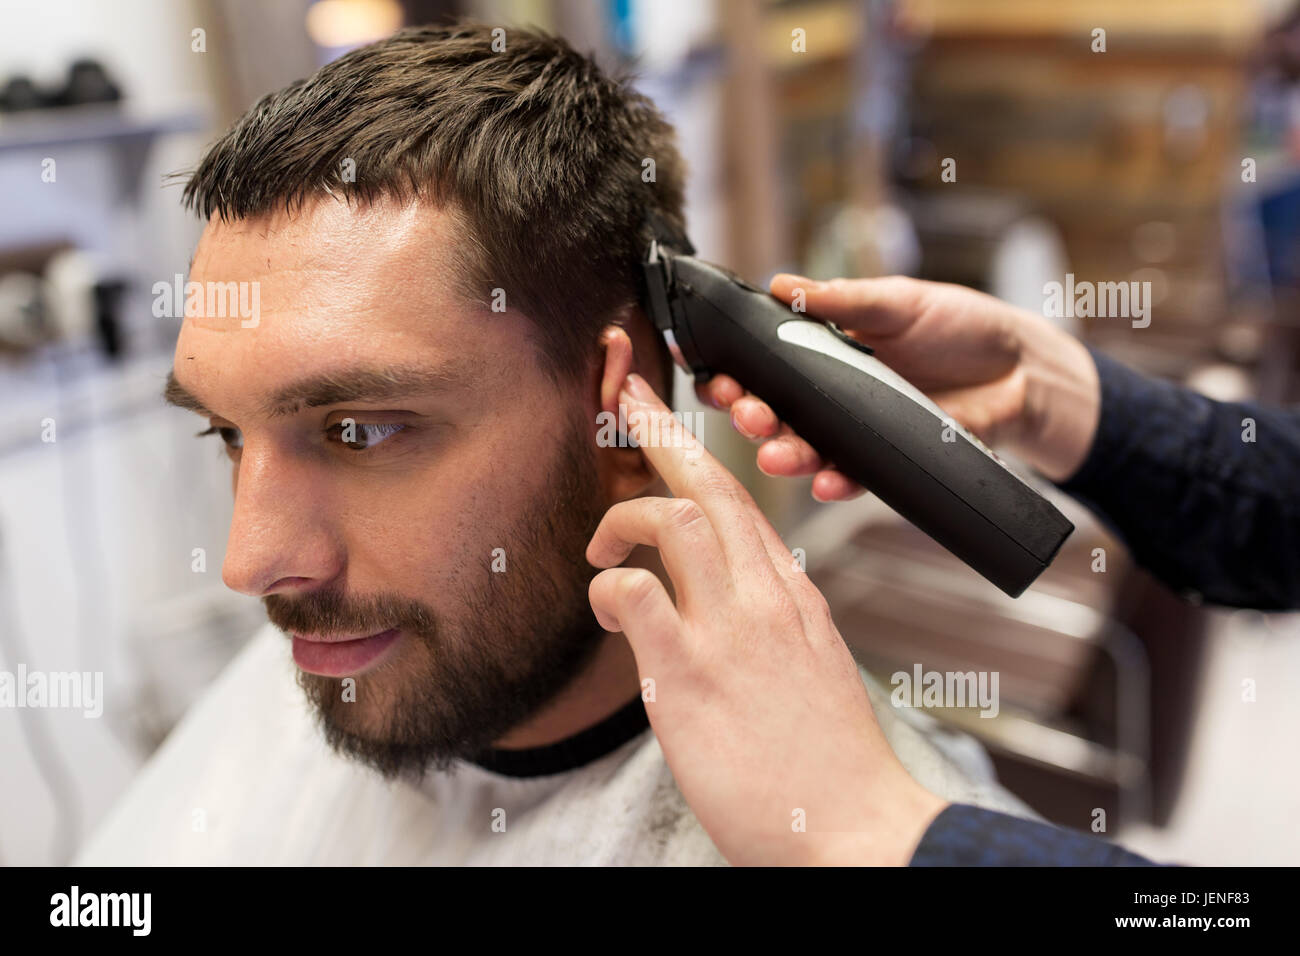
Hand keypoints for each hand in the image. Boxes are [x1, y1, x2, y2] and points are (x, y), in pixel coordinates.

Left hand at [586, 363, 947, 865]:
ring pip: (674, 518)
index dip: (695, 452)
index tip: (661, 419)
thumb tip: (717, 600)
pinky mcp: (691, 673)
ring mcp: (731, 630)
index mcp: (792, 595)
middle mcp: (766, 597)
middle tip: (620, 397)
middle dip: (658, 430)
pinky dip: (608, 586)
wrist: (856, 830)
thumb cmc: (828, 762)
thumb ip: (767, 622)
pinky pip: (636, 592)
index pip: (740, 500)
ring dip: (623, 516)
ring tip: (603, 547)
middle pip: (710, 483)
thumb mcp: (808, 667)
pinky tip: (607, 611)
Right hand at [696, 275, 1100, 495]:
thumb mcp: (898, 301)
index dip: (730, 369)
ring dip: (784, 455)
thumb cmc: (961, 326)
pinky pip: (854, 477)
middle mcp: (831, 397)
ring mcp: (856, 432)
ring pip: (806, 450)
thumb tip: (778, 284)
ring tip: (772, 454)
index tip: (705, 368)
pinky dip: (836, 483)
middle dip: (750, 415)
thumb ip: (840, 300)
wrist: (1020, 371)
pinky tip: (824, 482)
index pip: (763, 364)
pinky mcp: (887, 462)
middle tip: (744, 412)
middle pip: (774, 413)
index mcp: (823, 353)